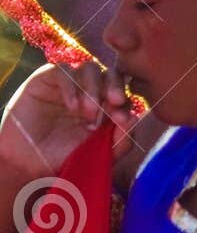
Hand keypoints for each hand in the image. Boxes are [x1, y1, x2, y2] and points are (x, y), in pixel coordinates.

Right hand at [0, 62, 136, 181]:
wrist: (23, 163)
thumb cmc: (60, 158)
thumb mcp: (92, 155)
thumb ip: (118, 142)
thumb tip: (137, 119)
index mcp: (105, 105)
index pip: (123, 93)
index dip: (125, 103)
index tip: (123, 119)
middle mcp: (90, 90)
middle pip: (111, 74)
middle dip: (115, 87)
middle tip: (115, 103)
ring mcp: (70, 83)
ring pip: (90, 68)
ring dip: (94, 87)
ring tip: (88, 112)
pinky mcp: (47, 78)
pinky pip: (64, 71)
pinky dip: (71, 86)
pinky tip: (72, 106)